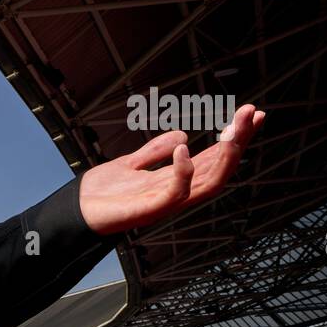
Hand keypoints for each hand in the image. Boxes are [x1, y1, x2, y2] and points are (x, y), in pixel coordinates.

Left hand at [78, 103, 265, 234]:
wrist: (73, 212)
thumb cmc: (100, 194)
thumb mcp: (129, 164)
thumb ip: (153, 151)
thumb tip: (183, 135)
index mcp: (173, 180)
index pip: (214, 159)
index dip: (235, 139)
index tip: (253, 114)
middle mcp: (175, 193)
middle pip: (219, 169)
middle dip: (239, 141)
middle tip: (252, 114)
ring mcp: (164, 203)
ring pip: (208, 183)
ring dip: (224, 156)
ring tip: (233, 129)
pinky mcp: (147, 211)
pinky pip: (175, 194)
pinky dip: (183, 173)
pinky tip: (184, 150)